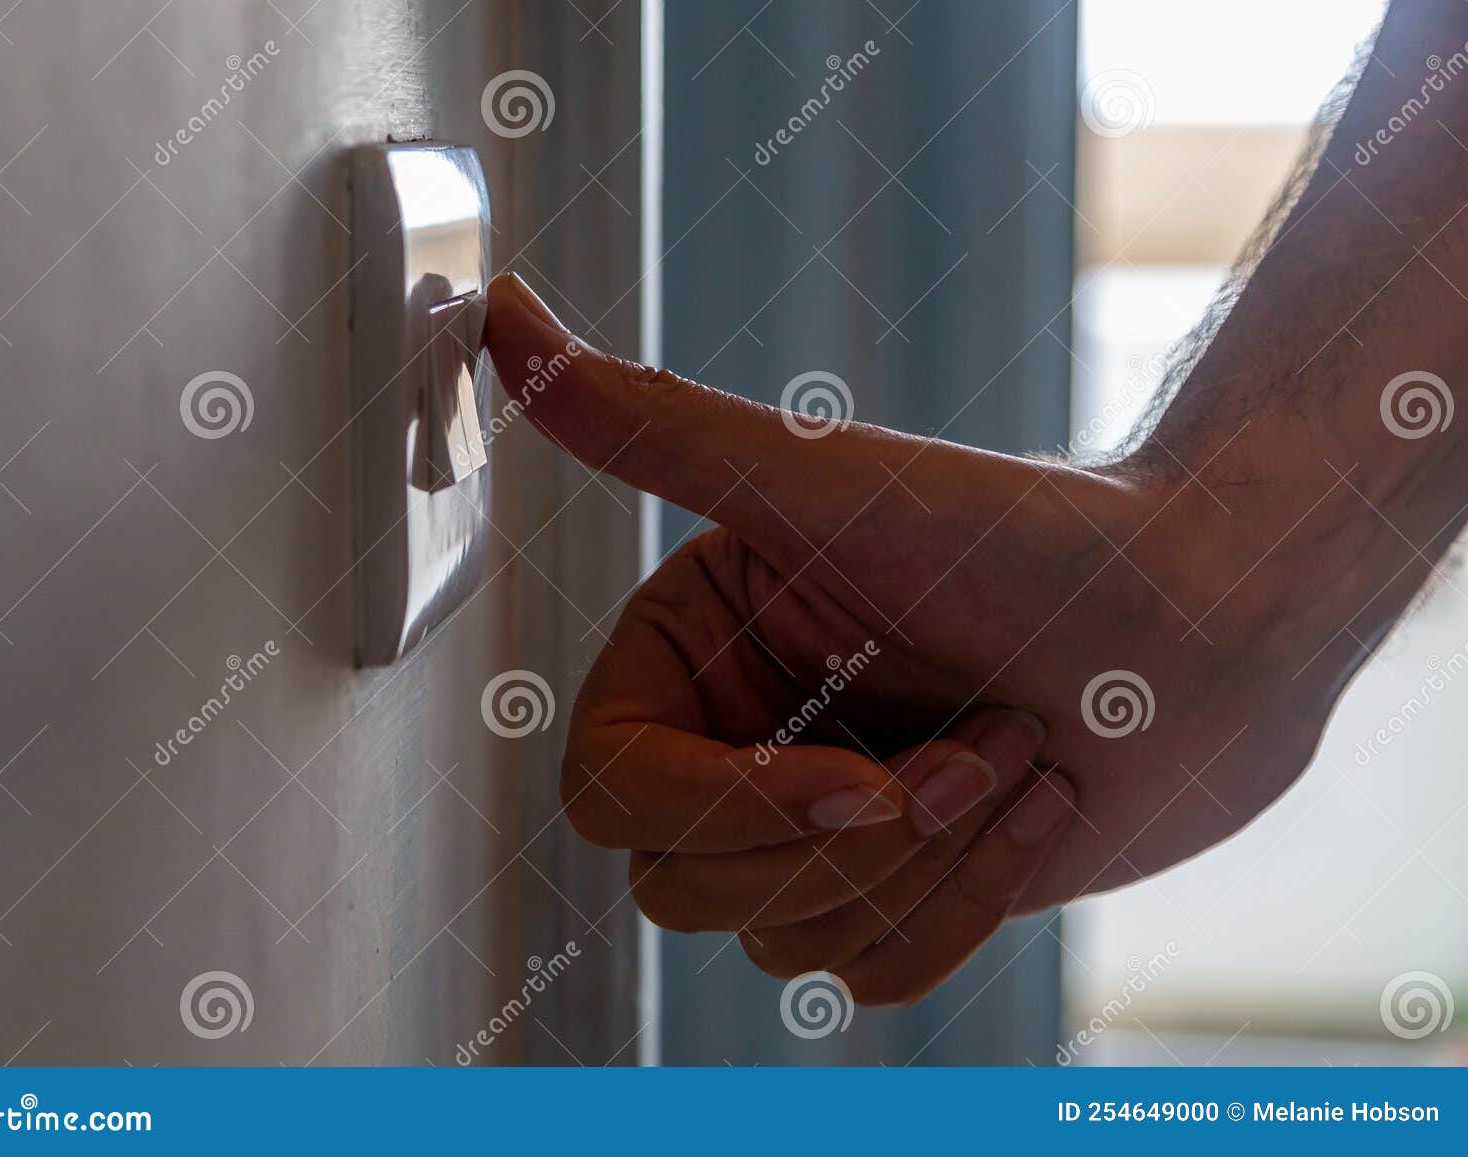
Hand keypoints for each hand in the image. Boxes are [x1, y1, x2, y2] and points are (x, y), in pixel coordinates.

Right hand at [483, 273, 1328, 1003]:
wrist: (1208, 614)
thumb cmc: (1024, 532)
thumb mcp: (818, 483)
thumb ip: (646, 425)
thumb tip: (498, 313)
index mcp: (690, 657)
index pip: (612, 790)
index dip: (722, 806)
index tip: (855, 782)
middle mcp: (735, 745)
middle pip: (687, 885)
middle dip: (856, 835)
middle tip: (971, 738)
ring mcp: (815, 828)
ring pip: (786, 938)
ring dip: (930, 862)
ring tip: (1011, 750)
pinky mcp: (893, 891)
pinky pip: (872, 973)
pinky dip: (969, 906)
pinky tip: (1036, 803)